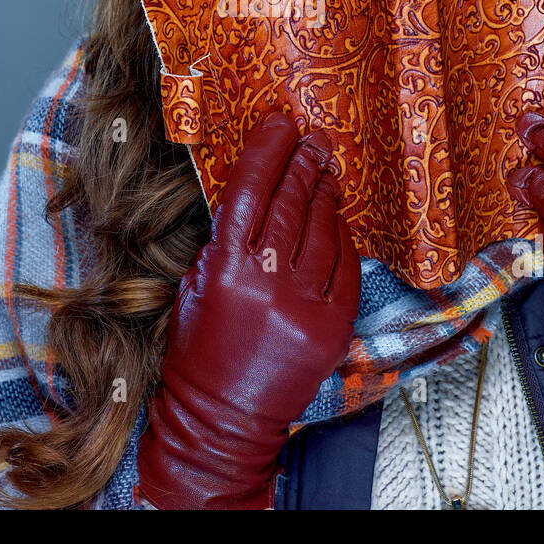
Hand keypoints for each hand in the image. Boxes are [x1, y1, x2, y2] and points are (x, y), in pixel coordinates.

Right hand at [135, 112, 361, 508]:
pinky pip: (345, 266)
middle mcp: (267, 283)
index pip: (249, 191)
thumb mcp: (198, 285)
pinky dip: (341, 237)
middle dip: (303, 163)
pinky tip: (335, 218)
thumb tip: (259, 191)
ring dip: (324, 193)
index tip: (280, 124)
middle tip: (313, 138)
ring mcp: (305, 306)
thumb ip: (226, 240)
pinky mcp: (332, 327)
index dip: (267, 151)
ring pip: (322, 230)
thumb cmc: (200, 351)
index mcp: (225, 269)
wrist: (222, 420)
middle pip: (291, 204)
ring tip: (325, 169)